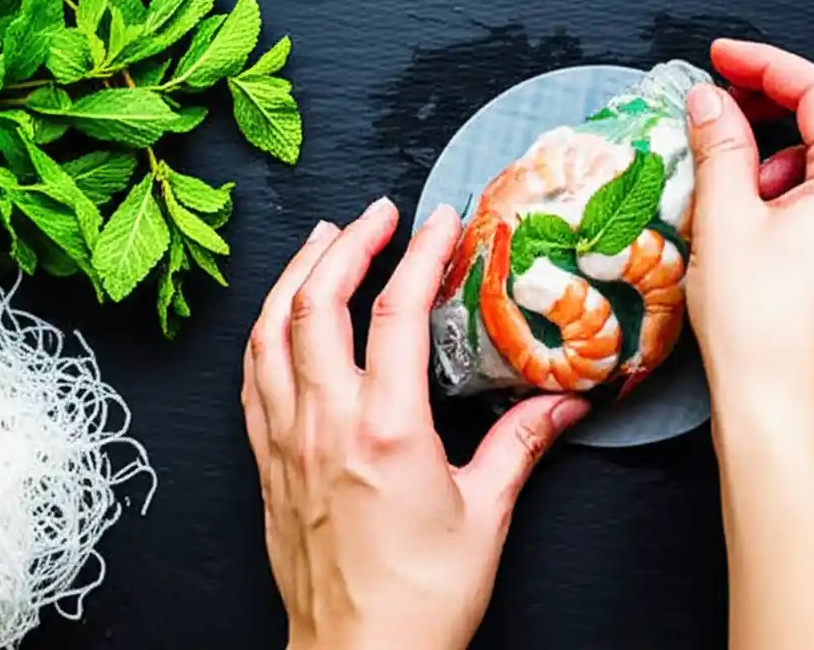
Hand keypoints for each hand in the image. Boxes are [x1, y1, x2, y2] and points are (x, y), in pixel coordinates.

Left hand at [241, 198, 590, 649]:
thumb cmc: (421, 599)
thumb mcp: (485, 514)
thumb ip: (521, 445)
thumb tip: (562, 403)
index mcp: (385, 430)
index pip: (393, 313)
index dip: (418, 254)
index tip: (441, 222)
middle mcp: (324, 424)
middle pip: (316, 303)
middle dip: (345, 243)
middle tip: (376, 213)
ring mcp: (286, 442)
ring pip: (269, 331)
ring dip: (294, 275)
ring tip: (320, 241)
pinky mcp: (266, 465)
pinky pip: (251, 377)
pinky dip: (264, 332)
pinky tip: (280, 319)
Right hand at [685, 39, 813, 447]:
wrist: (784, 419)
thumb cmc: (759, 337)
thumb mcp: (725, 225)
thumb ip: (721, 148)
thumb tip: (712, 103)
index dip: (766, 65)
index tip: (723, 59)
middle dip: (788, 96)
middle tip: (731, 96)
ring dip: (796, 146)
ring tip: (741, 177)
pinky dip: (810, 187)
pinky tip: (764, 216)